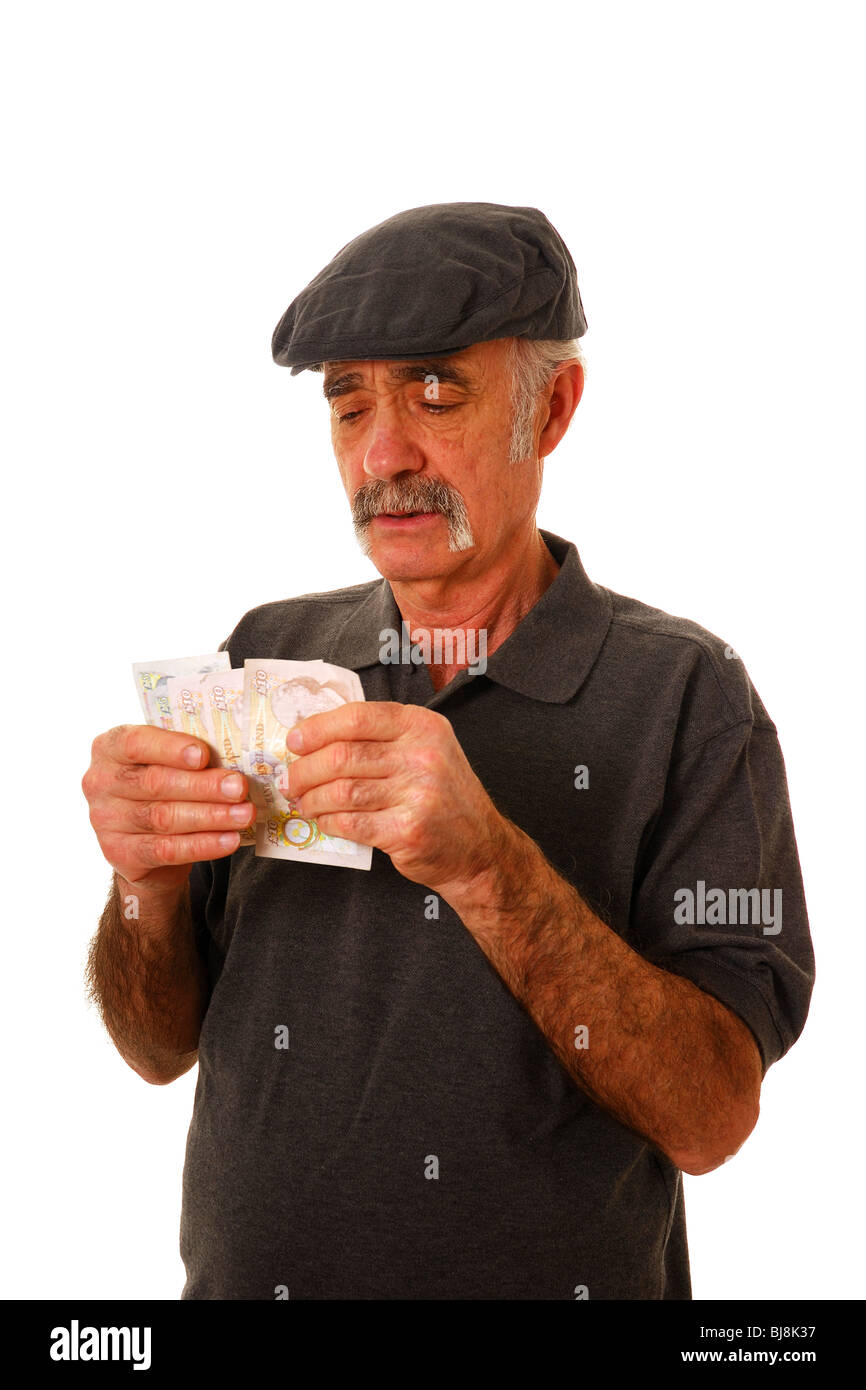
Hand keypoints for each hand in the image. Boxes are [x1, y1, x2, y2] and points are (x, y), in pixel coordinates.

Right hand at [82, 724, 255, 892]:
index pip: (135, 743)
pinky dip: (203, 845)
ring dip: (210, 816)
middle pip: (155, 783)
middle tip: (239, 787)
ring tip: (244, 814)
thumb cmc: (162, 786)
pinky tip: (230, 840)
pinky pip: (166, 850)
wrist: (144, 840)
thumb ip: (188, 755)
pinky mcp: (119, 853)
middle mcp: (99, 782)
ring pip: (164, 818)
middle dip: (203, 786)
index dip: (170, 748)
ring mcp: (105, 820)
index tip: (203, 755)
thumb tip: (235, 758)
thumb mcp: (166, 763)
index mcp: (109, 748)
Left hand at [285, 701, 512, 898]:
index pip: (358, 717)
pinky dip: (329, 822)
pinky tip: (326, 821)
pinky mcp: (407, 830)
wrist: (480, 848)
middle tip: (293, 780)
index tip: (295, 741)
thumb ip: (382, 737)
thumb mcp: (427, 750)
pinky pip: (350, 822)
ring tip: (306, 803)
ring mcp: (418, 794)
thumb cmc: (443, 797)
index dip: (317, 728)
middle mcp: (423, 755)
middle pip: (342, 755)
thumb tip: (317, 735)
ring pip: (341, 790)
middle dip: (306, 769)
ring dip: (312, 798)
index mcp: (423, 726)